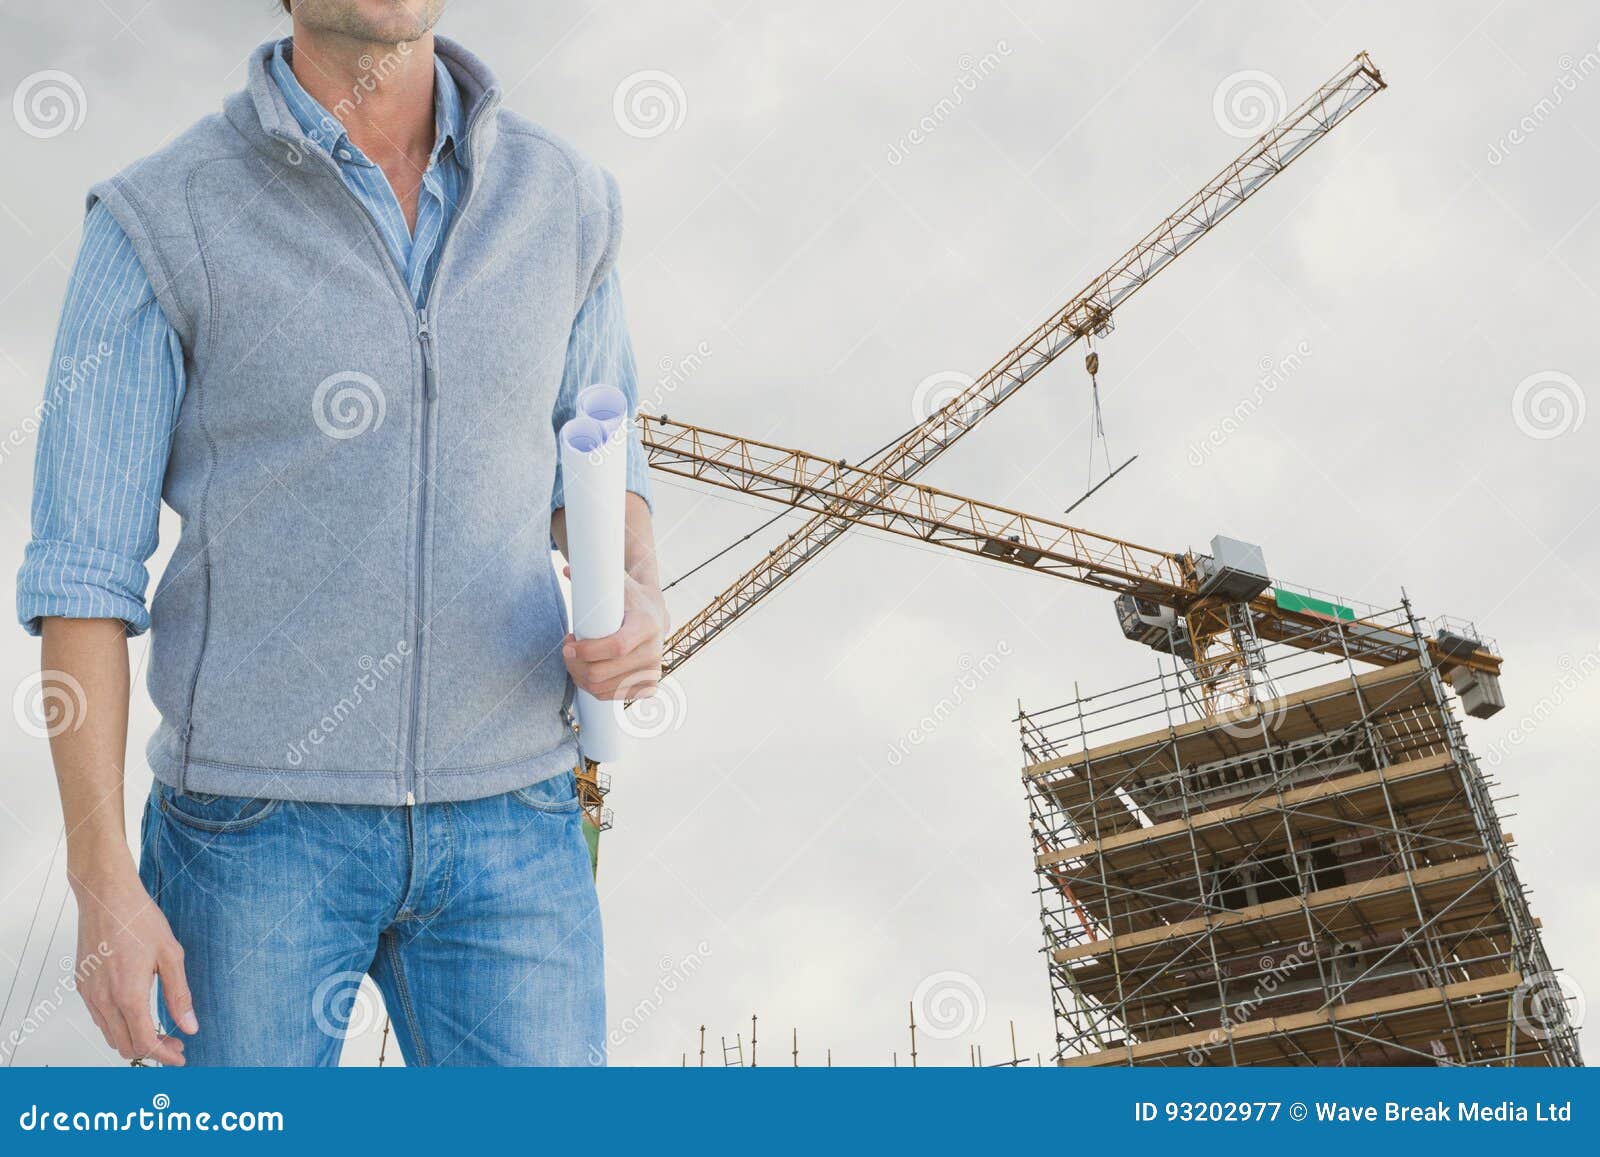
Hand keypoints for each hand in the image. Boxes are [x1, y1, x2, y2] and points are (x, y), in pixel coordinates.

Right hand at [72, 867, 195, 1065]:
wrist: (106, 897)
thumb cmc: (140, 920)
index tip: (181, 1057)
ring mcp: (89, 994)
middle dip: (152, 1050)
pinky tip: (137, 1012)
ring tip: (160, 1028)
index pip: (145, 1043)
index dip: (164, 1055)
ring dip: (134, 1039)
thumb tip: (191, 1026)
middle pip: (125, 1046)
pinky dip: (118, 1025)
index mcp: (128, 995)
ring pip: (110, 1035)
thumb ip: (179, 995)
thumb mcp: (171, 955)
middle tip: (176, 1041)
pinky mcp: (82, 986)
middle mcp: (103, 1000)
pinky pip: (99, 1018)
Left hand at [561, 568, 667, 700]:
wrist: (655, 615)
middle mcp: (654, 652)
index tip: (568, 645)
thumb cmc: (630, 599)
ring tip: (574, 660)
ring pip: (603, 689)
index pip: (616, 647)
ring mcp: (652, 672)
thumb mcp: (619, 584)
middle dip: (575, 665)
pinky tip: (589, 672)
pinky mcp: (649, 686)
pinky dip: (594, 689)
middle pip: (603, 672)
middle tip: (566, 650)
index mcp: (647, 625)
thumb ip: (596, 576)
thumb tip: (569, 568)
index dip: (587, 650)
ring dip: (580, 678)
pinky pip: (612, 697)